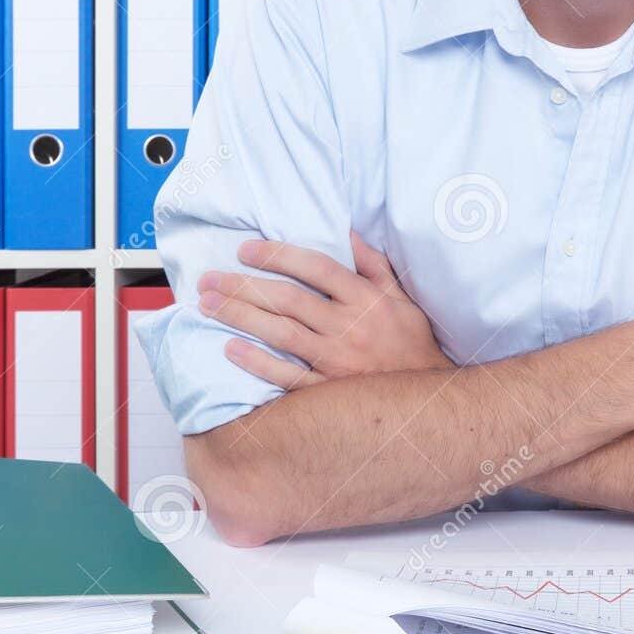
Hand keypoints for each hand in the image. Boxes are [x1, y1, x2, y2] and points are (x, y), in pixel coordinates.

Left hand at [198, 231, 452, 389]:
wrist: (426, 400)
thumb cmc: (411, 343)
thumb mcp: (401, 297)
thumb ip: (373, 265)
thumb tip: (346, 233)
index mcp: (367, 299)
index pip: (318, 267)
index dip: (279, 254)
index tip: (245, 248)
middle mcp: (350, 327)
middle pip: (289, 299)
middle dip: (244, 285)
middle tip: (209, 278)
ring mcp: (337, 361)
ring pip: (280, 333)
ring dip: (240, 317)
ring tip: (208, 305)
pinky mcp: (328, 391)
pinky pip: (286, 376)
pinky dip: (257, 363)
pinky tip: (230, 349)